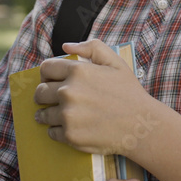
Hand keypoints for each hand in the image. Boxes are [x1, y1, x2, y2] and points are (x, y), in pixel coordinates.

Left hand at [35, 39, 157, 155]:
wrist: (140, 125)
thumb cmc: (129, 92)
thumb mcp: (116, 62)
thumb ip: (92, 47)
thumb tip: (66, 45)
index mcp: (78, 71)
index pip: (45, 69)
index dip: (48, 74)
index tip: (52, 81)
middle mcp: (69, 92)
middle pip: (39, 92)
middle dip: (44, 95)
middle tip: (55, 99)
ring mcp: (68, 115)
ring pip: (42, 114)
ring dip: (49, 114)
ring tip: (63, 114)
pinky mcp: (69, 135)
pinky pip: (51, 132)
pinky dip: (58, 130)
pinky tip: (73, 127)